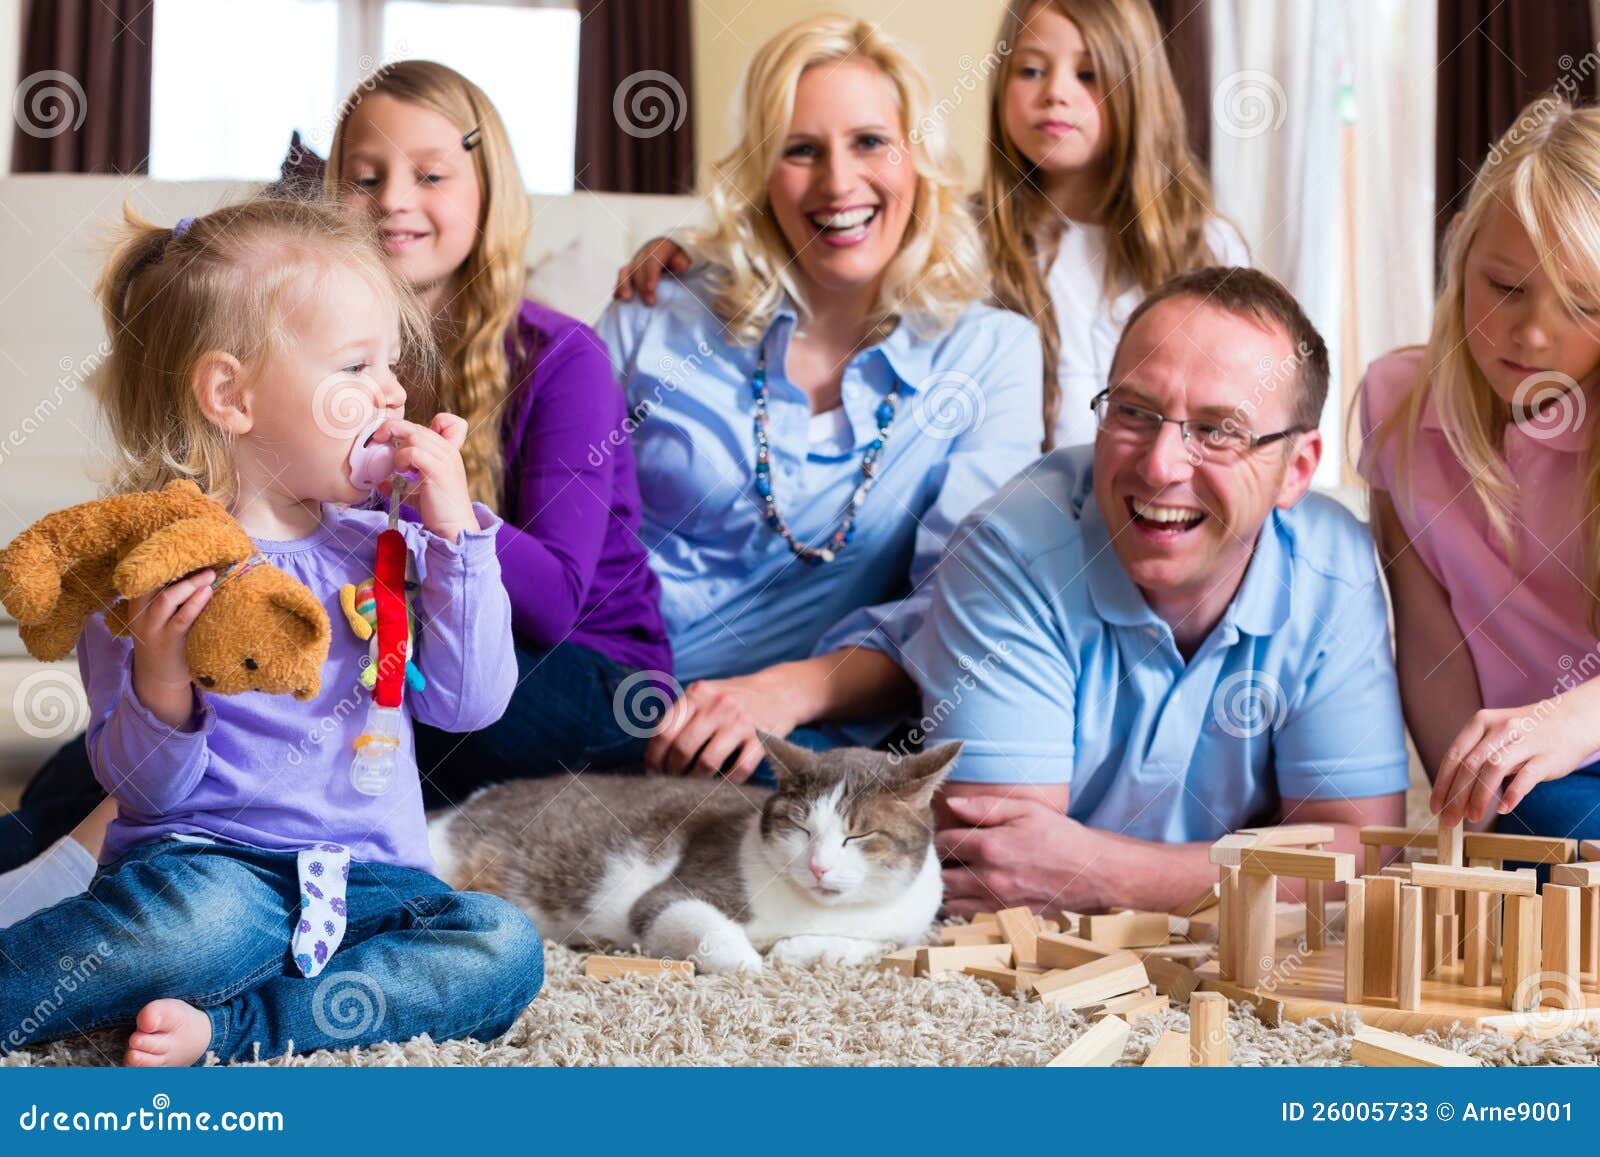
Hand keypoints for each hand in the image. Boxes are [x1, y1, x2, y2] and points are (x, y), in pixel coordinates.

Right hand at [126, 570, 212, 727]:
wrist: (159, 678)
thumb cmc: (163, 639)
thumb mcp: (156, 617)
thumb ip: (166, 595)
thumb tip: (194, 565)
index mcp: (136, 604)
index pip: (144, 576)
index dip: (161, 560)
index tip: (181, 545)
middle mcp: (141, 614)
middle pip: (155, 583)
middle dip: (178, 568)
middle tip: (201, 556)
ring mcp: (154, 629)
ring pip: (167, 598)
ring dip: (190, 584)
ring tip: (210, 574)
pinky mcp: (170, 642)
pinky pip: (182, 619)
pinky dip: (196, 604)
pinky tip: (208, 593)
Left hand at [374, 413, 475, 541]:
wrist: (454, 528)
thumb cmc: (438, 511)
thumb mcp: (418, 492)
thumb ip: (403, 483)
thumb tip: (380, 482)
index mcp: (449, 451)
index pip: (442, 420)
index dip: (420, 424)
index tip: (397, 437)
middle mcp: (449, 450)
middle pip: (417, 426)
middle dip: (393, 429)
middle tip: (379, 441)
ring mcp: (446, 459)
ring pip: (413, 435)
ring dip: (398, 449)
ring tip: (398, 467)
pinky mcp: (438, 470)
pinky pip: (413, 451)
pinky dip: (401, 459)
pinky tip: (402, 472)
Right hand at [612, 237, 688, 305]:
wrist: (670, 250)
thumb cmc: (680, 257)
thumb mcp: (684, 256)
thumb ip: (682, 260)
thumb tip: (681, 266)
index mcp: (659, 248)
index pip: (653, 260)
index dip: (651, 274)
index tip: (651, 288)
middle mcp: (644, 254)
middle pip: (639, 268)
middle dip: (642, 286)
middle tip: (650, 303)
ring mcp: (635, 262)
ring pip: (625, 271)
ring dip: (624, 285)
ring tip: (626, 299)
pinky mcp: (630, 270)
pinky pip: (622, 277)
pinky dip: (619, 287)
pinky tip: (617, 298)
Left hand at [644, 671, 801, 781]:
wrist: (779, 692)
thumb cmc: (734, 699)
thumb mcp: (706, 695)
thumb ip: (682, 714)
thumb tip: (654, 752)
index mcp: (698, 694)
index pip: (665, 730)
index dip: (654, 756)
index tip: (653, 771)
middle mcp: (718, 705)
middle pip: (683, 749)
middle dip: (673, 771)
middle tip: (673, 780)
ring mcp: (741, 722)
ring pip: (707, 763)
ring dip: (697, 780)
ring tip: (694, 783)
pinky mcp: (762, 739)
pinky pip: (738, 770)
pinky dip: (726, 782)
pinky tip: (721, 782)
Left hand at [934, 795, 1094, 916]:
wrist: (1092, 873)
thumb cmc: (1061, 837)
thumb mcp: (1026, 810)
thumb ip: (985, 806)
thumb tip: (950, 803)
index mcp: (990, 847)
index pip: (943, 842)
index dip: (935, 836)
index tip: (937, 832)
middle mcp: (988, 877)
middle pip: (938, 875)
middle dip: (932, 864)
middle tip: (935, 855)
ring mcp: (995, 900)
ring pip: (948, 899)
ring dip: (941, 887)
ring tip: (945, 873)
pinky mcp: (1003, 915)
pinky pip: (966, 914)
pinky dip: (957, 904)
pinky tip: (961, 891)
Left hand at [1432, 695, 1599, 824]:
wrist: (1572, 720)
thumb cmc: (1526, 733)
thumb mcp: (1495, 734)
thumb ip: (1475, 756)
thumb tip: (1452, 793)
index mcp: (1481, 722)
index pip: (1454, 756)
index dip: (1442, 784)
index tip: (1435, 806)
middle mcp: (1501, 728)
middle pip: (1470, 765)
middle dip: (1456, 796)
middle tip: (1450, 819)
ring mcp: (1525, 741)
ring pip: (1493, 769)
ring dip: (1479, 797)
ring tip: (1473, 817)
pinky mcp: (1547, 756)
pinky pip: (1526, 777)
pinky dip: (1512, 794)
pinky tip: (1503, 808)